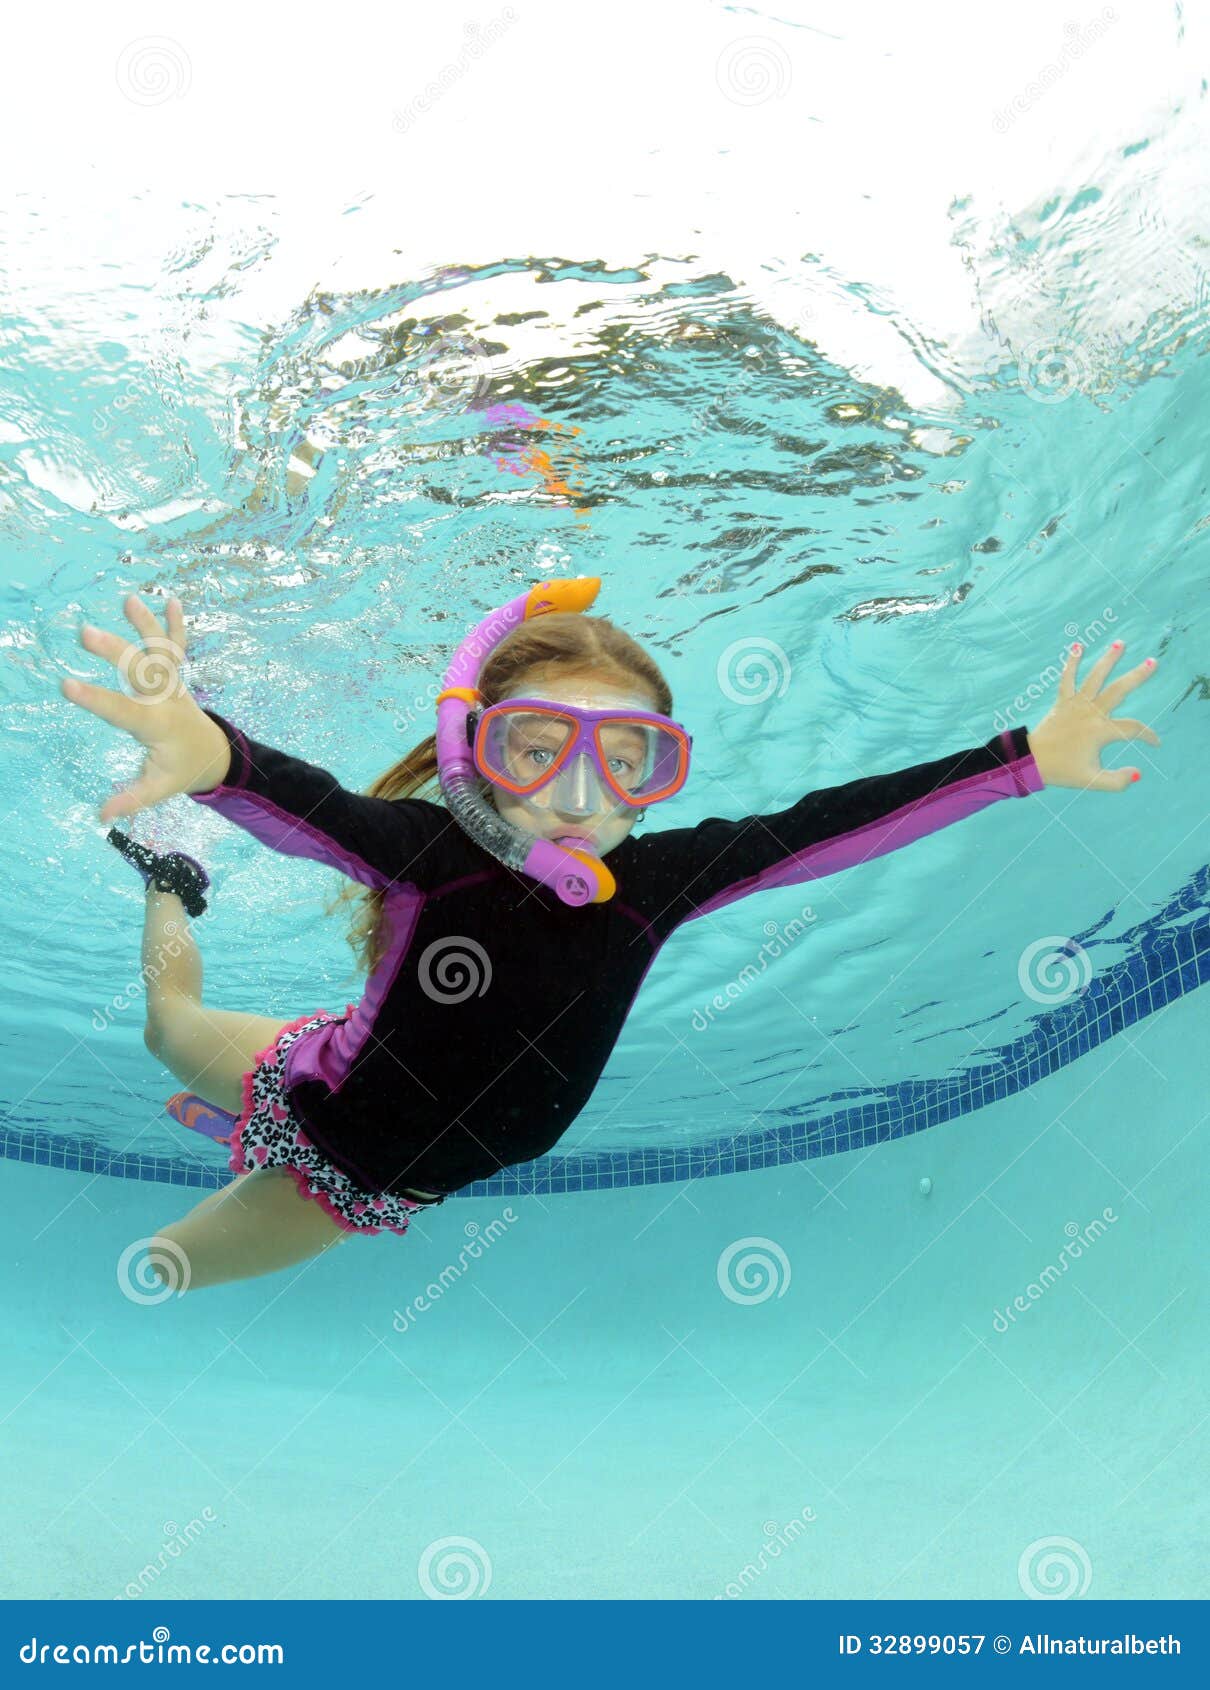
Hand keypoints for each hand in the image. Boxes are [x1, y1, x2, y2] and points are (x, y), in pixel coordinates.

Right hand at [60, 594, 231, 823]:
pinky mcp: (178, 676)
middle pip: (140, 672)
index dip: (95, 699)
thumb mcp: (158, 788)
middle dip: (115, 652)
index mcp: (156, 725)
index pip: (122, 710)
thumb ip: (131, 799)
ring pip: (160, 651)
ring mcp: (174, 684)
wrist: (216, 755)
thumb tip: (100, 817)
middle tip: (86, 632)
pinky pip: (179, 647)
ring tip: (129, 599)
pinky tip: (172, 599)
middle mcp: (165, 699)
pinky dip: (177, 624)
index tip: (66, 685)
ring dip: (146, 625)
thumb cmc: (182, 770)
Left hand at [1026, 640, 1159, 791]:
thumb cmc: (1062, 771)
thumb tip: (1138, 773)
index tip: (1155, 743)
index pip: (1133, 729)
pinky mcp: (1061, 702)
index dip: (1148, 736)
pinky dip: (1071, 663)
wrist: (1031, 761)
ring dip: (1108, 659)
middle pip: (1119, 690)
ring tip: (1119, 643)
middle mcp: (1090, 713)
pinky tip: (1077, 646)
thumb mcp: (1092, 781)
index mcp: (1101, 731)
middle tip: (1153, 662)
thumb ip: (1118, 781)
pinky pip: (1066, 679)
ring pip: (1095, 677)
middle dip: (1138, 676)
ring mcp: (1075, 705)